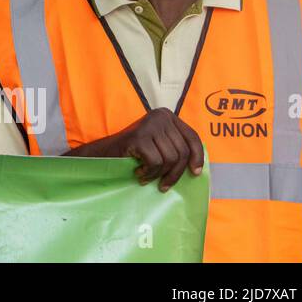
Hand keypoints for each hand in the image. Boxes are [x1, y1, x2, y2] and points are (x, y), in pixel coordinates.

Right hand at [67, 108, 204, 190]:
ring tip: (147, 176)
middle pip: (182, 152)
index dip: (197, 157)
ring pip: (171, 159)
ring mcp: (150, 125)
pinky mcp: (140, 136)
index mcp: (167, 116)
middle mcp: (160, 116)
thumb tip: (199, 165)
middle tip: (164, 185)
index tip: (194, 173)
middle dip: (175, 173)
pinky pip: (156, 162)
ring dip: (159, 174)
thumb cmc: (133, 153)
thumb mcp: (159, 144)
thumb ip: (175, 146)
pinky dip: (148, 173)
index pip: (192, 137)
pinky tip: (139, 172)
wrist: (102, 154)